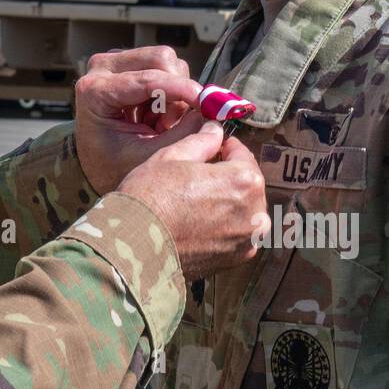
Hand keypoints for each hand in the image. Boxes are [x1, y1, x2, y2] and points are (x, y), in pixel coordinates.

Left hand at [73, 46, 203, 194]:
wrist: (96, 163)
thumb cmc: (113, 166)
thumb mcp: (146, 157)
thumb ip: (180, 135)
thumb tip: (210, 113)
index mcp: (93, 91)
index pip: (146, 80)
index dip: (182, 90)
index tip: (208, 104)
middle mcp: (100, 68)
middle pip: (160, 59)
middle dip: (178, 90)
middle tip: (170, 124)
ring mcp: (114, 61)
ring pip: (167, 61)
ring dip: (174, 93)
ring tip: (159, 123)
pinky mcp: (128, 63)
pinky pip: (165, 67)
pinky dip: (170, 90)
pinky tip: (156, 114)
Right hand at [117, 121, 270, 282]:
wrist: (133, 246)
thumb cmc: (150, 196)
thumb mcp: (172, 156)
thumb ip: (202, 141)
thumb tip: (216, 131)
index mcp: (243, 180)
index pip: (243, 154)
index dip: (225, 147)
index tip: (212, 147)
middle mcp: (254, 211)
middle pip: (247, 183)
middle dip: (228, 176)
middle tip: (200, 175)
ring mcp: (247, 238)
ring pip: (244, 208)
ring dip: (228, 201)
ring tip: (197, 200)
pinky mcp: (236, 257)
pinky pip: (237, 232)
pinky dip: (225, 224)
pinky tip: (200, 221)